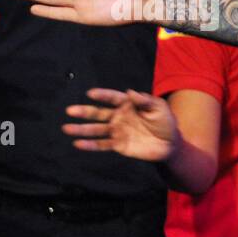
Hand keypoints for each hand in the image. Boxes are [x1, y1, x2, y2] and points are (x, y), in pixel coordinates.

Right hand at [63, 88, 177, 160]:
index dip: (102, 95)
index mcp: (127, 104)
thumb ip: (145, 101)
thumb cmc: (165, 122)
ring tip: (66, 128)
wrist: (170, 144)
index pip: (112, 98)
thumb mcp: (159, 108)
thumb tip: (130, 91)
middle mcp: (118, 116)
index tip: (90, 93)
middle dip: (84, 112)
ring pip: (96, 129)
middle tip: (70, 110)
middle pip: (98, 113)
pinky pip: (102, 144)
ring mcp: (117, 131)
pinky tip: (77, 143)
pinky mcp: (119, 145)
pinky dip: (90, 145)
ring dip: (82, 129)